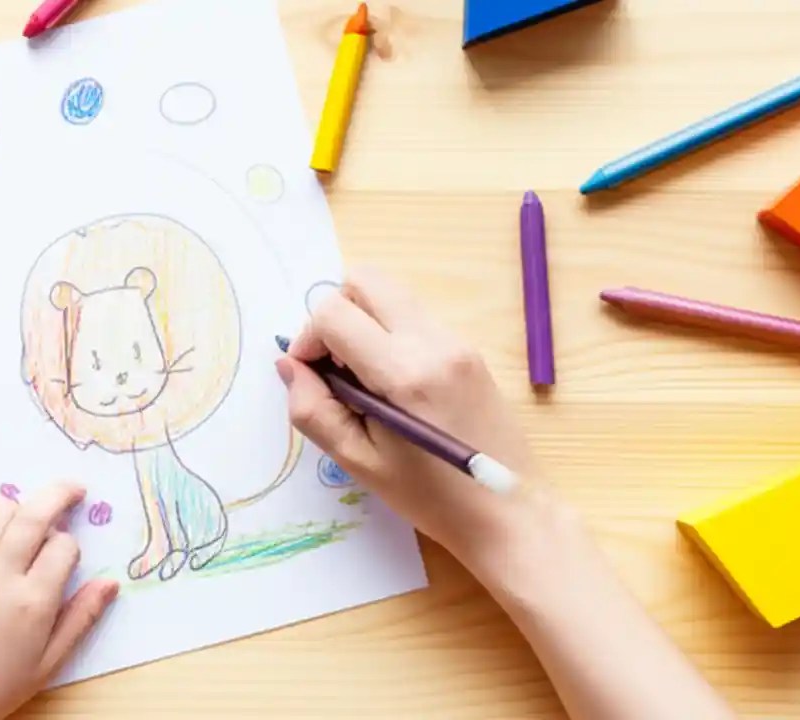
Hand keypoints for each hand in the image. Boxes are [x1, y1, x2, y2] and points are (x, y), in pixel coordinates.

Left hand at [0, 484, 118, 719]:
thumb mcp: (51, 660)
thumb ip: (82, 617)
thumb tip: (111, 583)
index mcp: (33, 602)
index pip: (63, 546)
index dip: (72, 546)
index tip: (68, 558)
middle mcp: (1, 576)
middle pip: (34, 514)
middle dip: (59, 494)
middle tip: (74, 489)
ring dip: (20, 502)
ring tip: (30, 512)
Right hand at [276, 269, 548, 572]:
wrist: (509, 512)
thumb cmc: (431, 498)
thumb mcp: (358, 462)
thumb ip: (312, 410)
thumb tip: (289, 366)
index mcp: (404, 373)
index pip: (334, 313)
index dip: (308, 339)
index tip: (311, 377)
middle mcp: (434, 343)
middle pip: (365, 280)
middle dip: (335, 315)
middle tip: (334, 366)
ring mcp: (457, 341)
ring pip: (391, 295)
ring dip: (364, 324)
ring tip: (364, 381)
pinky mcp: (469, 349)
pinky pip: (415, 318)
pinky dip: (390, 335)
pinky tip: (393, 387)